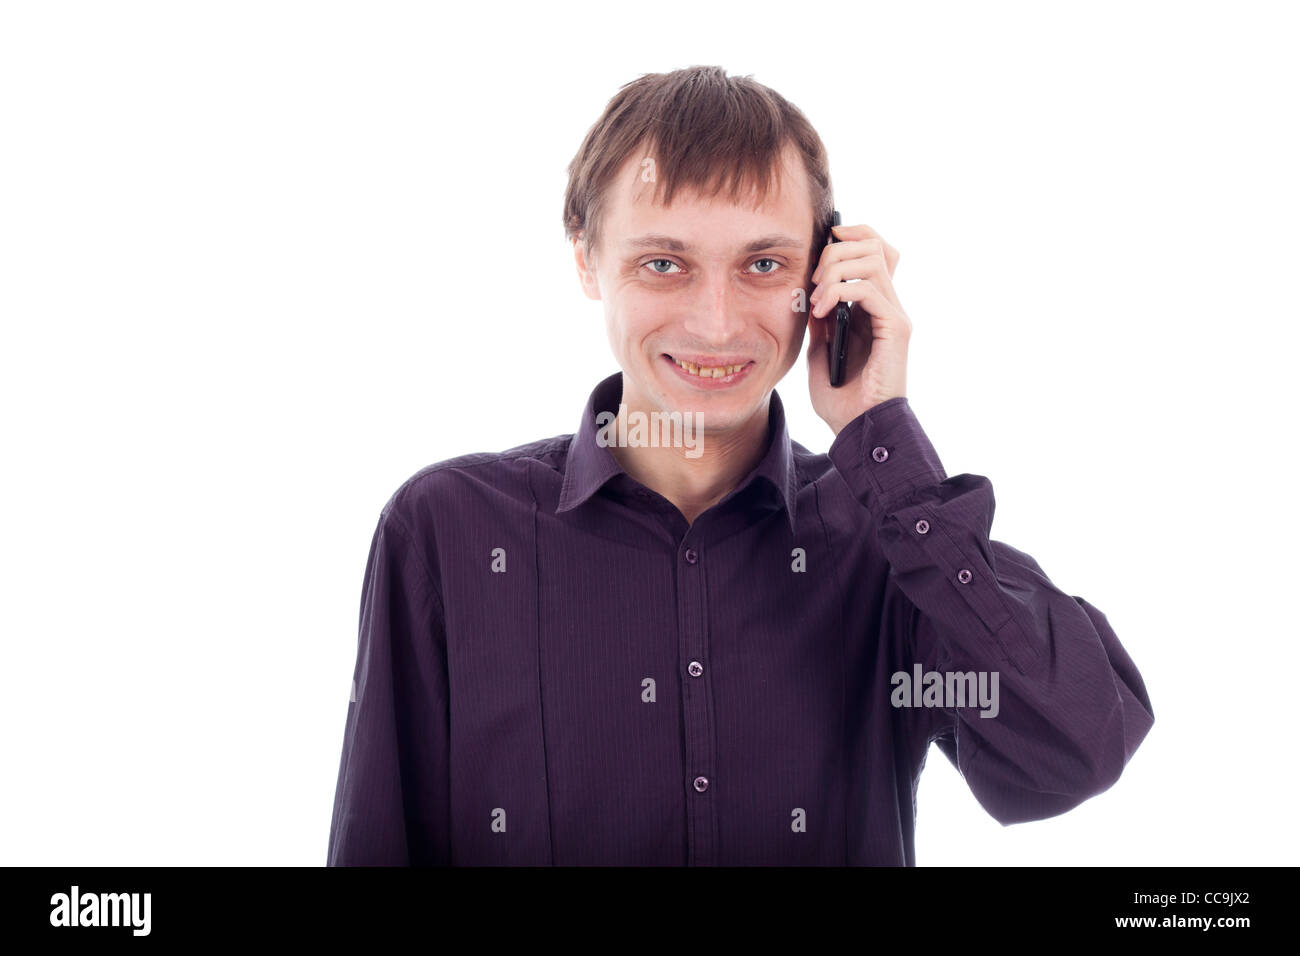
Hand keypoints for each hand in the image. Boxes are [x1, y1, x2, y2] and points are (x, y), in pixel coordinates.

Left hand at [804, 222, 910, 434]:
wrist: (857, 429)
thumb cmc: (841, 399)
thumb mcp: (819, 350)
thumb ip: (820, 320)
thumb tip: (811, 291)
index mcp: (872, 307)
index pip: (873, 249)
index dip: (850, 236)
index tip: (820, 246)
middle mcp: (888, 305)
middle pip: (874, 245)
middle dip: (836, 251)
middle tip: (814, 278)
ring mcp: (894, 315)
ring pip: (872, 260)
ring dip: (836, 270)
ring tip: (816, 297)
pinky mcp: (896, 328)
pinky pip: (869, 289)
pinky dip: (839, 292)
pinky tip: (821, 311)